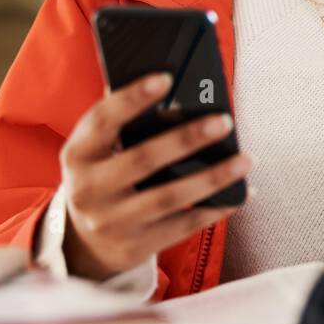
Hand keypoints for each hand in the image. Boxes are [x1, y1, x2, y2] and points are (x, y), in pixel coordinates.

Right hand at [58, 72, 250, 281]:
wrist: (85, 242)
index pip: (103, 120)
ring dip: (212, 177)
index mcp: (78, 154)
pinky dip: (215, 208)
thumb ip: (123, 125)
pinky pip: (183, 226)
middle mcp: (89, 189)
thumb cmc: (102, 177)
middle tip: (224, 121)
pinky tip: (240, 194)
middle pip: (143, 159)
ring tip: (245, 160)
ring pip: (170, 197)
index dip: (133, 98)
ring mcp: (112, 221)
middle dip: (187, 139)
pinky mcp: (136, 246)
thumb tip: (173, 89)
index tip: (166, 78)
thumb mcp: (96, 151)